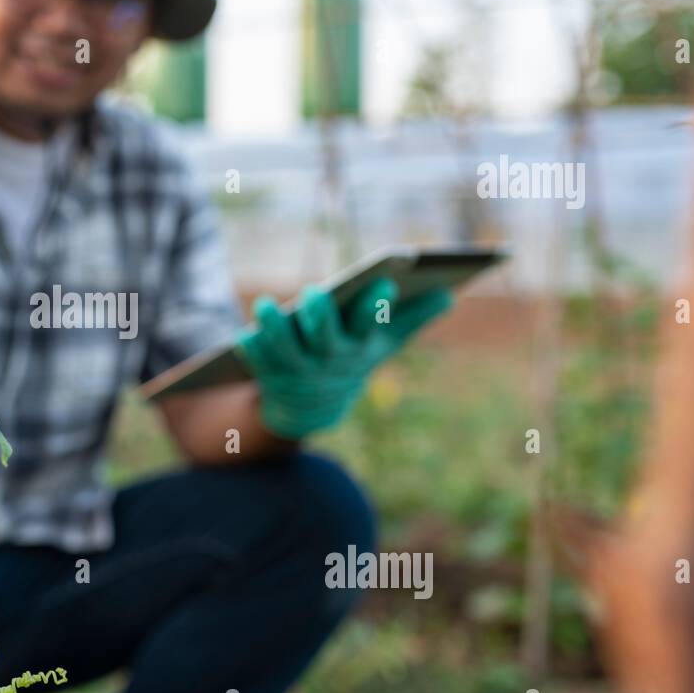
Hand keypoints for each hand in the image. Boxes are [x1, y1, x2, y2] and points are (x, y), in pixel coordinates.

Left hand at [234, 278, 452, 438]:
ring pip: (287, 352)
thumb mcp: (381, 342)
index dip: (376, 307)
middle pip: (326, 340)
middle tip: (314, 292)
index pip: (370, 325)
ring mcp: (299, 372)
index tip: (383, 283)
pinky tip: (243, 336)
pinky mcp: (271, 377)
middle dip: (321, 319)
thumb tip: (449, 294)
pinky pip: (260, 365)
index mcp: (359, 348)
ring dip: (276, 331)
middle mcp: (330, 362)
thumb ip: (412, 318)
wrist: (313, 409)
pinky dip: (252, 353)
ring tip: (264, 306)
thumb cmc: (351, 359)